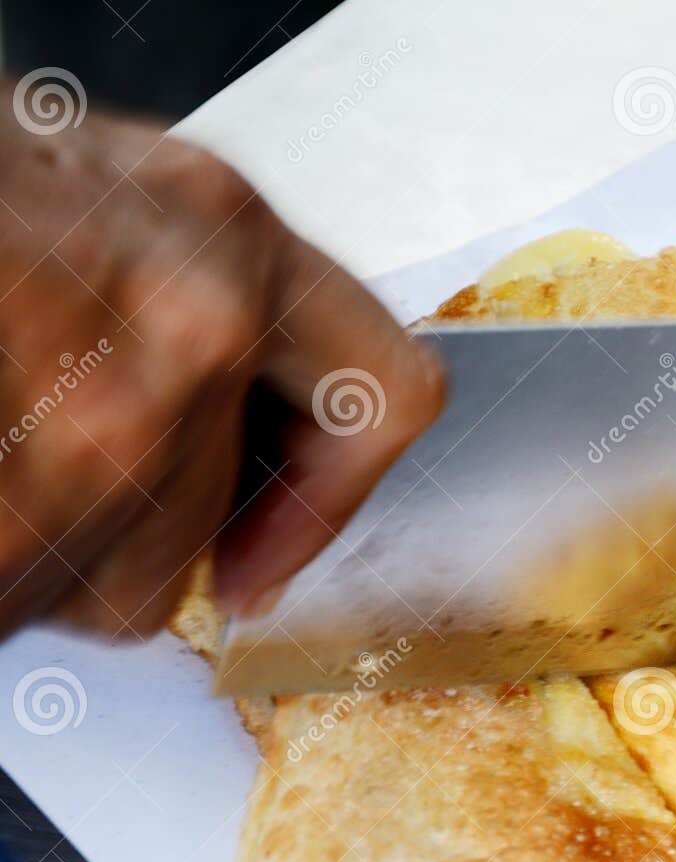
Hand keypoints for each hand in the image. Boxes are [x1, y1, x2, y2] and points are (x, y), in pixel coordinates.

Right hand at [0, 92, 443, 637]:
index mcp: (226, 231)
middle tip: (35, 480)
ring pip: (113, 587)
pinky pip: (29, 594)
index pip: (386, 395)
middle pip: (203, 534)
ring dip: (35, 558)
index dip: (332, 496)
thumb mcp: (98, 201)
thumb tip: (238, 459)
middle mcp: (196, 316)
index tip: (264, 551)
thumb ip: (192, 315)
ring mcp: (108, 407)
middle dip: (112, 542)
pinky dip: (0, 568)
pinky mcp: (27, 490)